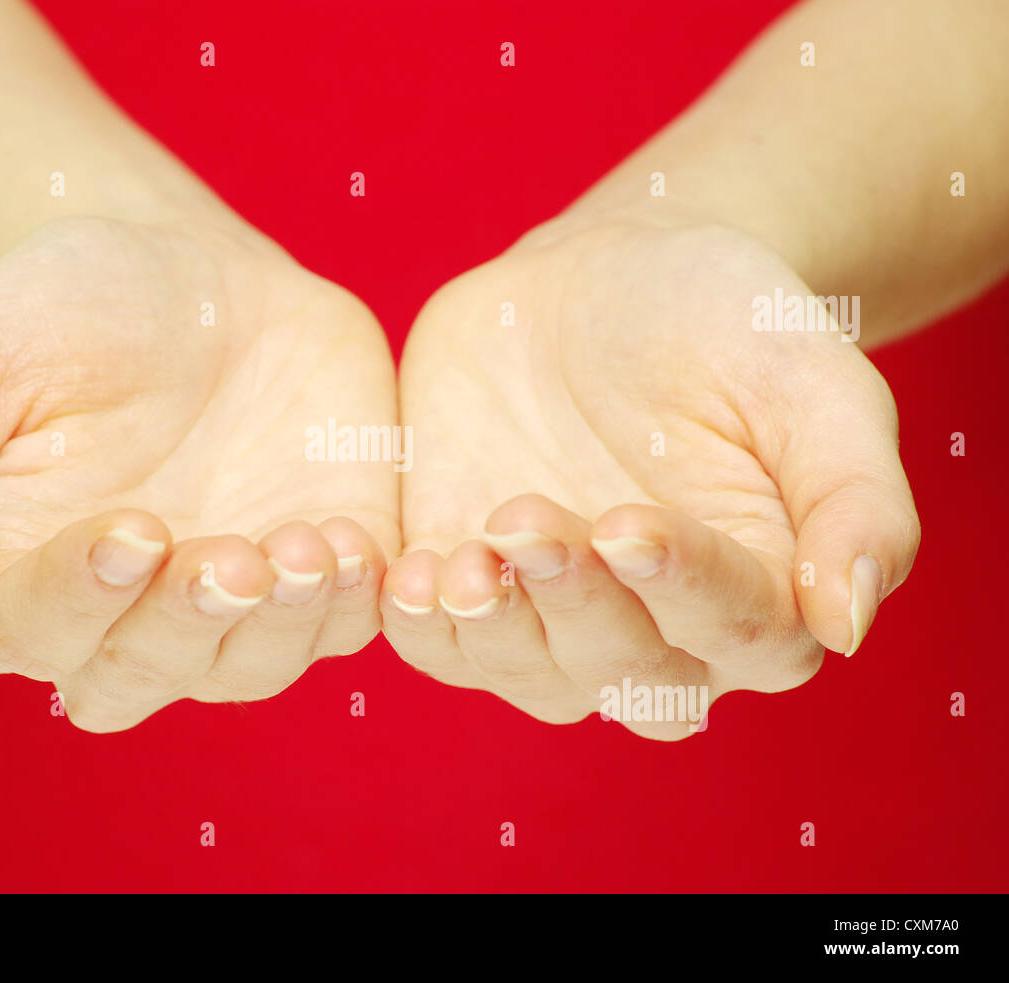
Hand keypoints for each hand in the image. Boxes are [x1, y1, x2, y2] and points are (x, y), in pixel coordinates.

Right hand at [0, 216, 399, 731]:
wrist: (191, 275)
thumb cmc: (56, 311)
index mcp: (17, 574)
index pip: (30, 631)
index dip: (78, 597)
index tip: (131, 529)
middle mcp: (123, 612)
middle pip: (141, 675)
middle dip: (186, 626)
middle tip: (224, 554)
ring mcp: (229, 599)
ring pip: (249, 665)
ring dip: (280, 625)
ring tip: (307, 547)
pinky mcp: (320, 567)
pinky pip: (344, 622)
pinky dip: (355, 602)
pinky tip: (358, 547)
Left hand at [382, 209, 918, 737]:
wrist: (605, 280)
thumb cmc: (727, 323)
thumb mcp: (812, 382)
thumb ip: (855, 498)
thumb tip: (848, 625)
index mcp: (762, 591)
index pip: (739, 630)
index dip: (684, 588)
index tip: (631, 521)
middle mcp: (657, 625)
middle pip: (623, 671)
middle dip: (574, 606)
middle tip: (527, 521)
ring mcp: (552, 611)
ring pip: (526, 674)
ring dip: (490, 630)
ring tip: (459, 562)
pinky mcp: (466, 577)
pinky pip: (436, 639)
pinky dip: (417, 623)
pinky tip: (401, 575)